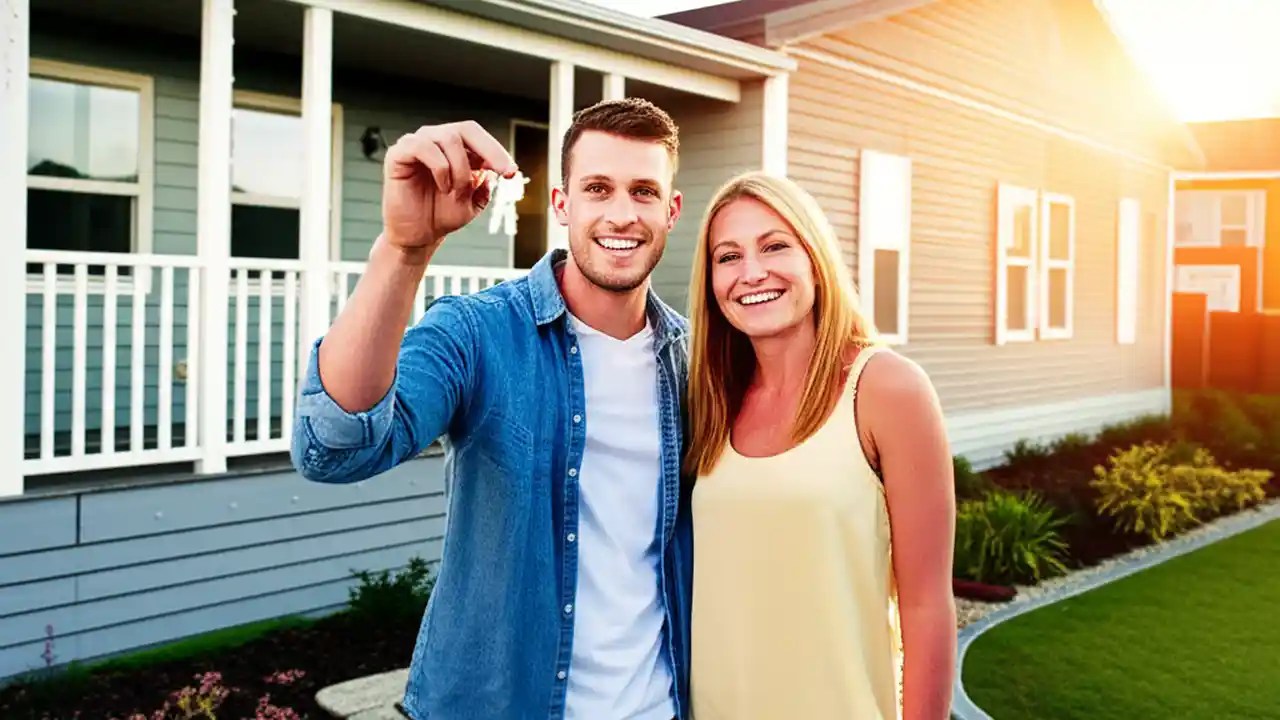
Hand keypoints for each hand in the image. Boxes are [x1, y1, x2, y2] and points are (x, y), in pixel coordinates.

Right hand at [382, 120, 518, 252]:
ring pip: (448, 138)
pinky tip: (442, 186)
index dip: (497, 150)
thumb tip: (495, 166)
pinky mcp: (398, 154)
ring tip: (456, 191)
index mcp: (453, 147)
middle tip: (499, 173)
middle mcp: (434, 139)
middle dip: (488, 151)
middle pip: (465, 130)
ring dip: (460, 168)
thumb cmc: (441, 215)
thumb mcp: (474, 201)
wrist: (418, 236)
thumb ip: (486, 182)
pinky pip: (423, 147)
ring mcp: (415, 144)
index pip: (477, 136)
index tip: (512, 172)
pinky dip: (440, 168)